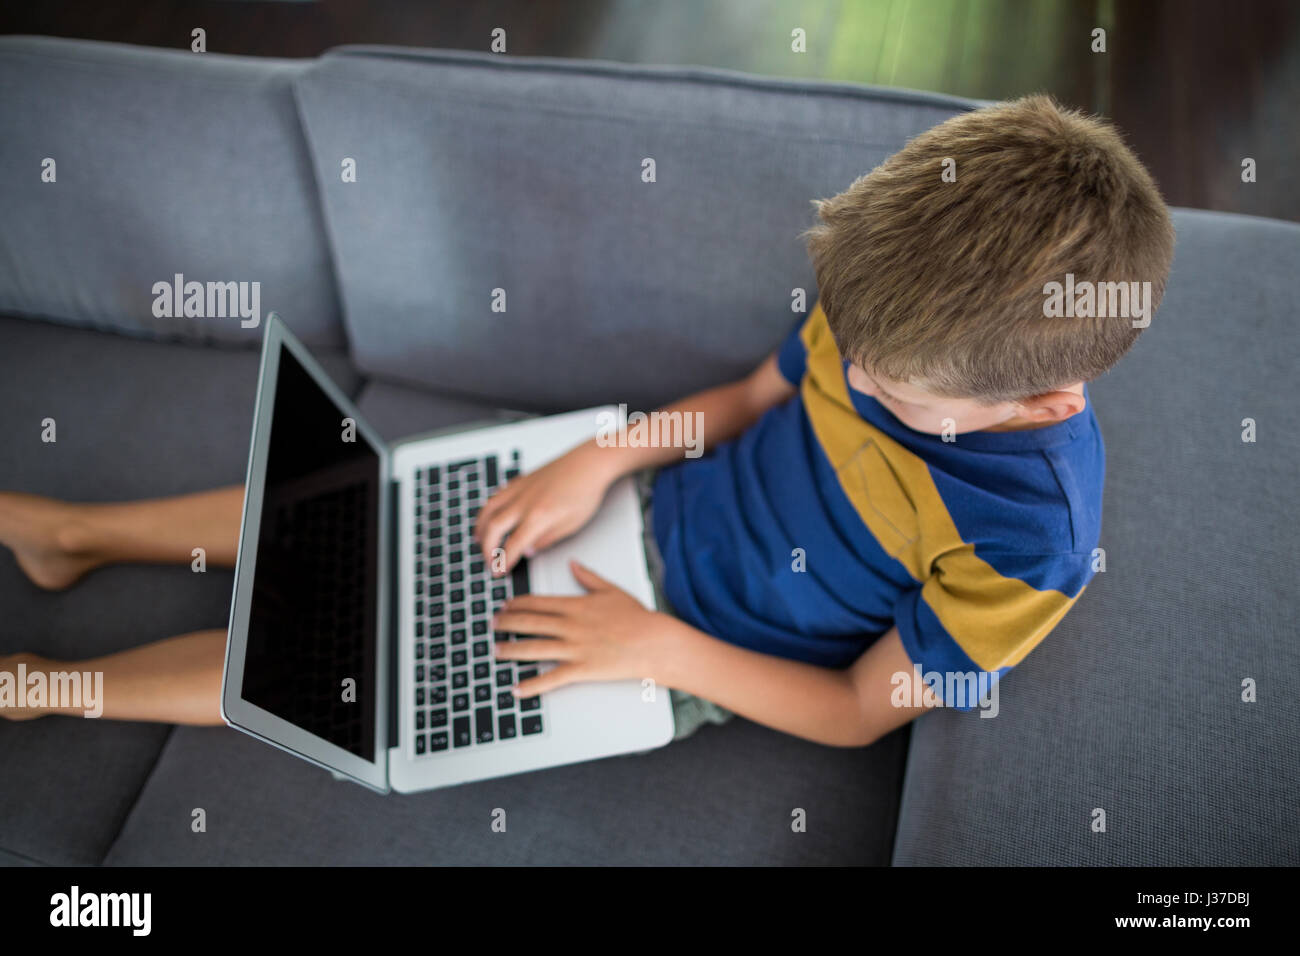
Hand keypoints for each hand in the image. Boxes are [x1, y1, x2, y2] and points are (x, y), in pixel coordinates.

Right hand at [474, 441, 618, 574]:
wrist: (589, 463)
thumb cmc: (585, 491)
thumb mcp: (571, 525)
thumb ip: (546, 540)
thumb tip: (528, 550)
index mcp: (538, 517)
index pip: (513, 545)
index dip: (504, 561)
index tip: (500, 571)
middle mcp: (524, 503)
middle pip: (494, 528)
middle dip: (487, 549)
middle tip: (489, 561)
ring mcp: (520, 490)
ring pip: (489, 510)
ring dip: (481, 528)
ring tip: (480, 541)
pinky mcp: (520, 481)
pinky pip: (496, 496)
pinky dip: (488, 509)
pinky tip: (489, 516)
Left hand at [492, 561, 678, 696]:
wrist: (654, 641)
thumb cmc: (637, 617)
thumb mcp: (611, 590)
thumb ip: (588, 577)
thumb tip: (573, 564)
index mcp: (575, 605)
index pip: (537, 602)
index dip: (517, 604)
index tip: (505, 605)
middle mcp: (570, 626)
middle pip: (529, 623)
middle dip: (506, 623)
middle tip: (492, 624)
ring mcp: (574, 648)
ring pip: (533, 648)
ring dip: (511, 650)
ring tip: (495, 651)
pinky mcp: (581, 669)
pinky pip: (551, 678)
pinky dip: (531, 685)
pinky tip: (516, 688)